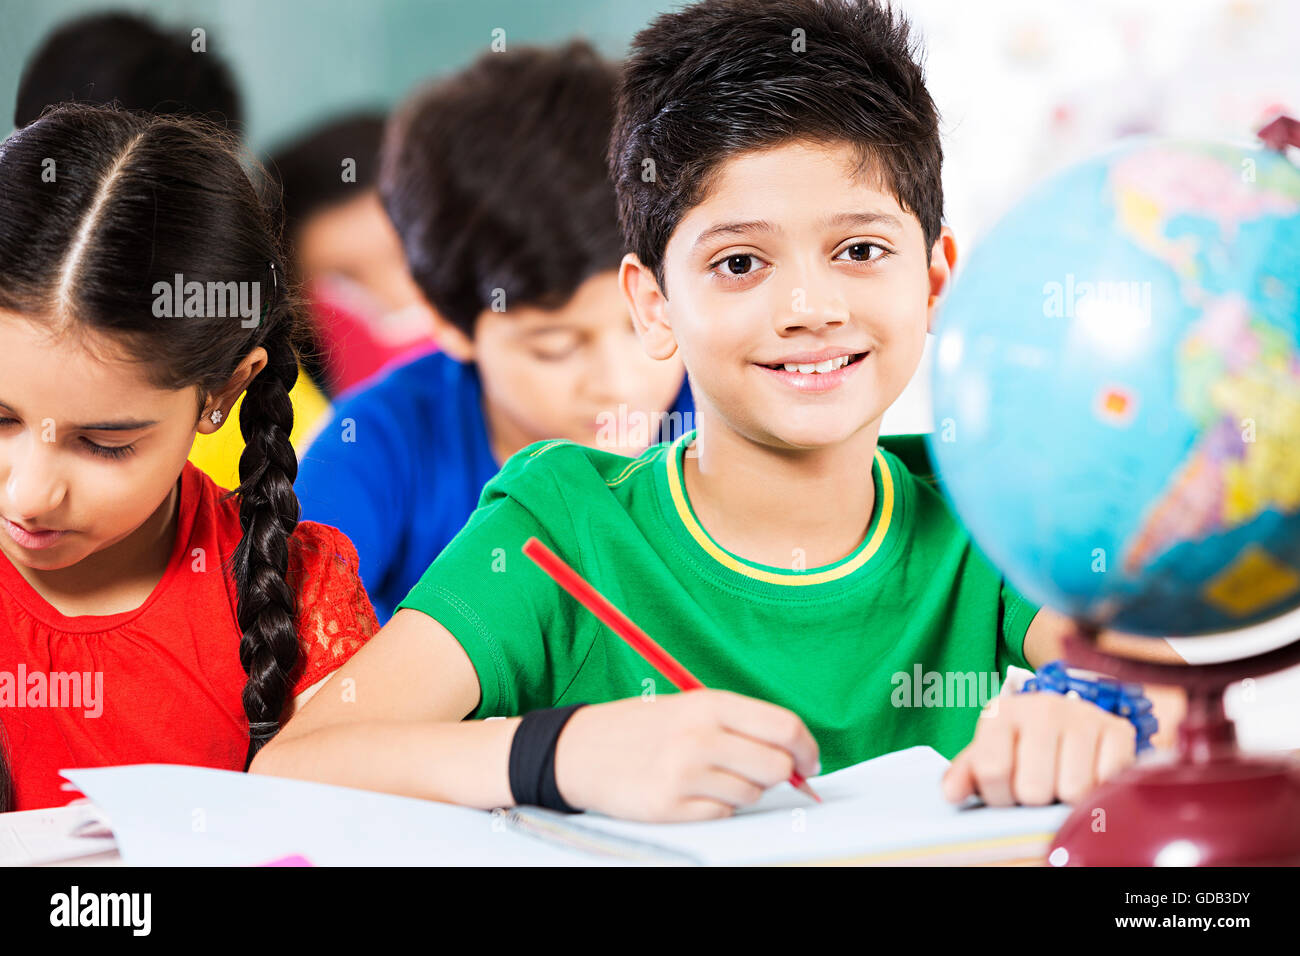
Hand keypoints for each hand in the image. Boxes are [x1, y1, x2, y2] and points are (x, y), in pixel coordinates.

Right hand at [552, 690, 820, 821]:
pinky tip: (692, 793)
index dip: (806, 749)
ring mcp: (684, 773)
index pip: (784, 728)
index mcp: (709, 704)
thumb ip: (741, 727)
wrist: (580, 750)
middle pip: (775, 767)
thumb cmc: (643, 729)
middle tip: (767, 777)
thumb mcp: (691, 708)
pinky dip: (716, 809)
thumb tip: (794, 758)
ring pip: (751, 796)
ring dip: (742, 792)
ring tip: (713, 779)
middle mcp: (700, 737)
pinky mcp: (670, 806)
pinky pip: (721, 816)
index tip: (808, 762)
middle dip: (781, 777)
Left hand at [941, 692, 1135, 805]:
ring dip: (1067, 799)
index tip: (1006, 790)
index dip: (999, 796)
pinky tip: (1089, 774)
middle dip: (1034, 800)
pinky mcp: (1118, 729)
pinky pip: (1110, 783)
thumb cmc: (1022, 744)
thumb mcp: (989, 752)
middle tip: (1038, 787)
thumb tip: (952, 793)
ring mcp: (1083, 716)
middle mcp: (1043, 707)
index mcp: (1002, 712)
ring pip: (1074, 792)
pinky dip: (1101, 790)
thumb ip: (966, 773)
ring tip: (1062, 780)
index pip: (993, 771)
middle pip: (1034, 789)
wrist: (1068, 716)